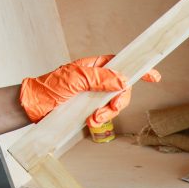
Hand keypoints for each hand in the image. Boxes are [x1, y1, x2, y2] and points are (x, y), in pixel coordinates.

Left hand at [19, 55, 161, 125]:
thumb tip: (122, 80)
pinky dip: (101, 120)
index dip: (138, 70)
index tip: (154, 77)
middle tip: (108, 110)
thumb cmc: (50, 87)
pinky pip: (104, 115)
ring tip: (94, 119)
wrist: (34, 107)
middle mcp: (97, 80)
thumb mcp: (76, 79)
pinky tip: (90, 122)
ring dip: (108, 114)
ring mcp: (93, 96)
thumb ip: (100, 79)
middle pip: (122, 89)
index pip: (120, 64)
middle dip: (119, 102)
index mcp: (94, 67)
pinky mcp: (89, 110)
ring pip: (114, 104)